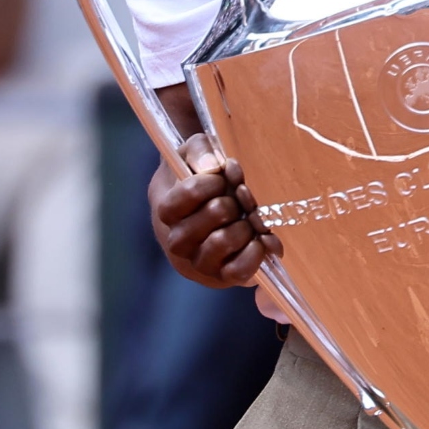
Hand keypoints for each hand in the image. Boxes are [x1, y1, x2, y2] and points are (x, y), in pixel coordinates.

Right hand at [149, 134, 280, 287]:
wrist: (207, 211)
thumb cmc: (197, 178)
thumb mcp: (194, 153)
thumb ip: (199, 150)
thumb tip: (212, 167)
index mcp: (167, 210)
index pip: (190, 191)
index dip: (213, 180)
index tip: (222, 176)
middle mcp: (177, 242)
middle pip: (214, 213)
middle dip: (235, 200)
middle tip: (238, 199)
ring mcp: (198, 263)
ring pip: (224, 242)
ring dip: (245, 223)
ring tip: (247, 218)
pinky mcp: (221, 278)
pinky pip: (238, 272)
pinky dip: (255, 254)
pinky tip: (262, 239)